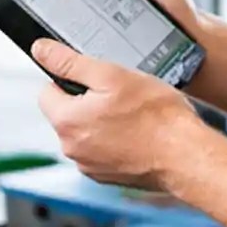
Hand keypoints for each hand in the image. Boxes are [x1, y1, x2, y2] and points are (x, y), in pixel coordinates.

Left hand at [33, 38, 205, 190]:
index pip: (47, 90)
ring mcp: (89, 166)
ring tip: (133, 115)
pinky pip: (101, 150)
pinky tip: (137, 133)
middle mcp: (72, 148)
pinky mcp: (107, 176)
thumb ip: (70, 62)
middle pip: (67, 113)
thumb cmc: (156, 116)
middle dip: (88, 101)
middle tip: (120, 95)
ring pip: (86, 131)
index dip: (71, 79)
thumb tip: (41, 50)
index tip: (96, 80)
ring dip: (102, 121)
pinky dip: (115, 141)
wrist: (185, 155)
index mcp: (66, 122)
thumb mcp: (112, 75)